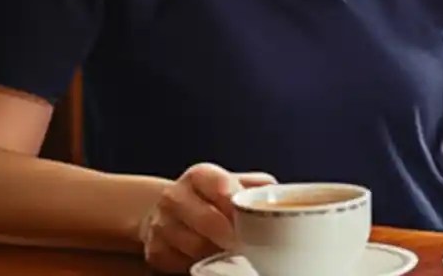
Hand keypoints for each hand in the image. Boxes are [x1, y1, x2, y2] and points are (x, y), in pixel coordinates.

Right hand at [139, 162, 275, 273]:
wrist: (171, 213)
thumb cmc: (214, 198)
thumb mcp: (235, 182)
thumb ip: (258, 187)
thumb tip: (287, 197)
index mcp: (199, 176)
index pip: (218, 183)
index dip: (236, 199)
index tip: (251, 214)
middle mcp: (175, 197)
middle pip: (207, 221)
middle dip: (232, 235)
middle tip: (251, 244)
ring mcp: (161, 225)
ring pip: (195, 247)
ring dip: (219, 253)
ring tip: (237, 253)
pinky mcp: (155, 251)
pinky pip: (182, 264)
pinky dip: (201, 266)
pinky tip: (213, 261)